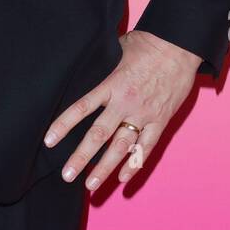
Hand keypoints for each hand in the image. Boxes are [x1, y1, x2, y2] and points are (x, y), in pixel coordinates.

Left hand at [43, 30, 200, 191]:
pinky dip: (134, 165)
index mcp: (112, 84)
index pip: (82, 108)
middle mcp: (125, 102)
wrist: (180, 46)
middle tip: (67, 175)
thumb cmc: (149, 43)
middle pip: (99, 135)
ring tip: (90, 186)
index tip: (49, 141)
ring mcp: (144, 114)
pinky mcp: (161, 120)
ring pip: (122, 148)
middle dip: (82, 157)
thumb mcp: (119, 48)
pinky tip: (122, 179)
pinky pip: (146, 148)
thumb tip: (87, 59)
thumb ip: (103, 61)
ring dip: (105, 169)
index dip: (64, 125)